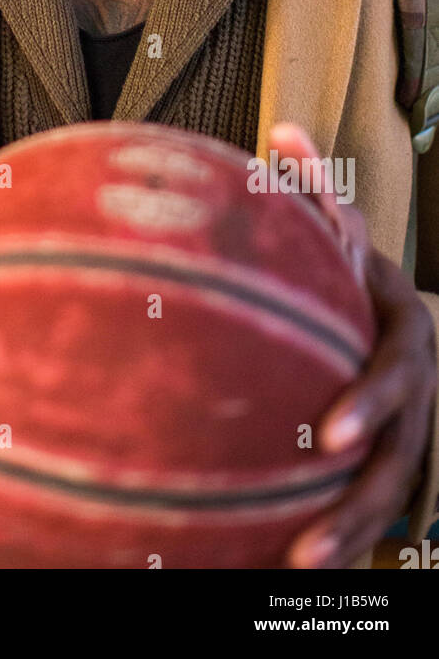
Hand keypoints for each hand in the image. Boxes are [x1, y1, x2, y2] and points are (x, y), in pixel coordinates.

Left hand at [267, 123, 437, 567]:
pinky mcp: (390, 457)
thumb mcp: (340, 227)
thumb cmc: (348, 264)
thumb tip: (283, 133)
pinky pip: (374, 503)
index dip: (371, 405)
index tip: (327, 437)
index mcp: (408, 333)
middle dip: (360, 504)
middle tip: (307, 543)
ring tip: (299, 569)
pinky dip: (346, 534)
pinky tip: (289, 563)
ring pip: (392, 494)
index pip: (399, 373)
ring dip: (351, 535)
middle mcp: (420, 390)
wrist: (388, 304)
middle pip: (402, 457)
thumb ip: (314, 190)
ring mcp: (413, 429)